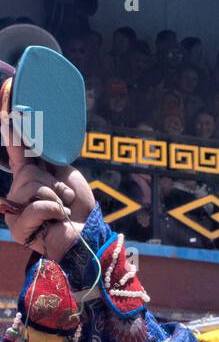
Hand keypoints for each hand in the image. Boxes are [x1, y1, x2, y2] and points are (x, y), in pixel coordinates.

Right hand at [1, 121, 94, 261]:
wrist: (87, 234)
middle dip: (54, 184)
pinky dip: (55, 211)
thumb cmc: (79, 208)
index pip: (16, 151)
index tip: (6, 107)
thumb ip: (48, 158)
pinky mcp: (18, 228)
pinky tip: (58, 220)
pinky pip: (37, 206)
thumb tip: (35, 133)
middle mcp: (17, 193)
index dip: (12, 132)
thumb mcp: (66, 175)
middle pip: (29, 172)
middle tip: (64, 199)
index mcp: (28, 178)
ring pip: (32, 187)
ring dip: (56, 198)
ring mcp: (15, 211)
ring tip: (62, 211)